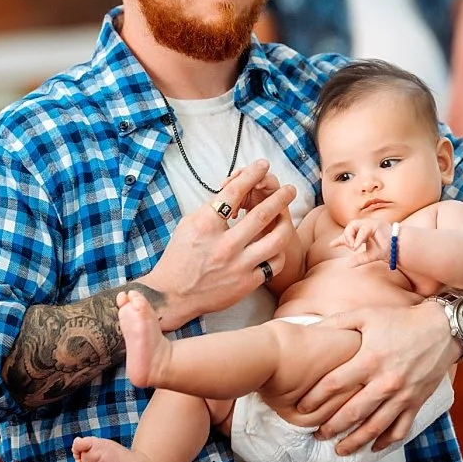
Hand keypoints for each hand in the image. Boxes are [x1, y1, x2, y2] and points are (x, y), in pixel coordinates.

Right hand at [142, 162, 294, 323]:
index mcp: (206, 227)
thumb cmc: (179, 258)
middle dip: (280, 196)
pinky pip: (273, 264)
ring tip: (287, 217)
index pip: (234, 193)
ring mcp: (237, 266)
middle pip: (262, 214)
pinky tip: (275, 246)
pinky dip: (277, 252)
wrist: (173, 297)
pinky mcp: (246, 284)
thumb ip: (211, 209)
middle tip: (289, 189)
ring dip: (285, 223)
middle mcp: (224, 246)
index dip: (252, 174)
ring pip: (276, 239)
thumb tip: (235, 193)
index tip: (263, 165)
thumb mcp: (188, 225)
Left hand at [289, 300, 454, 455]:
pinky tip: (372, 447)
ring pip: (374, 427)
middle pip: (351, 413)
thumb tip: (310, 332)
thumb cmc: (401, 321)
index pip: (333, 384)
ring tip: (339, 450)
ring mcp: (402, 395)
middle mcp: (385, 381)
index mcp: (370, 359)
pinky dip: (385, 441)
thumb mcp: (367, 316)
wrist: (443, 329)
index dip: (314, 398)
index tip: (302, 408)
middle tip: (317, 434)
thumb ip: (338, 324)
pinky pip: (400, 429)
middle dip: (330, 427)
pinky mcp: (416, 402)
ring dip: (354, 442)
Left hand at [340, 215, 393, 262]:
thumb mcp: (369, 256)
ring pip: (353, 224)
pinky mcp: (376, 224)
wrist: (397, 248)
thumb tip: (348, 265)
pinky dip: (358, 238)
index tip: (331, 245)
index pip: (349, 234)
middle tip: (349, 246)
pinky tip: (357, 246)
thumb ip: (358, 259)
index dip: (339, 240)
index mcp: (363, 233)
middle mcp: (366, 226)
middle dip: (345, 236)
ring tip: (353, 246)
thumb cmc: (385, 250)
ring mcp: (370, 224)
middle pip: (350, 226)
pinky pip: (363, 229)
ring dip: (350, 235)